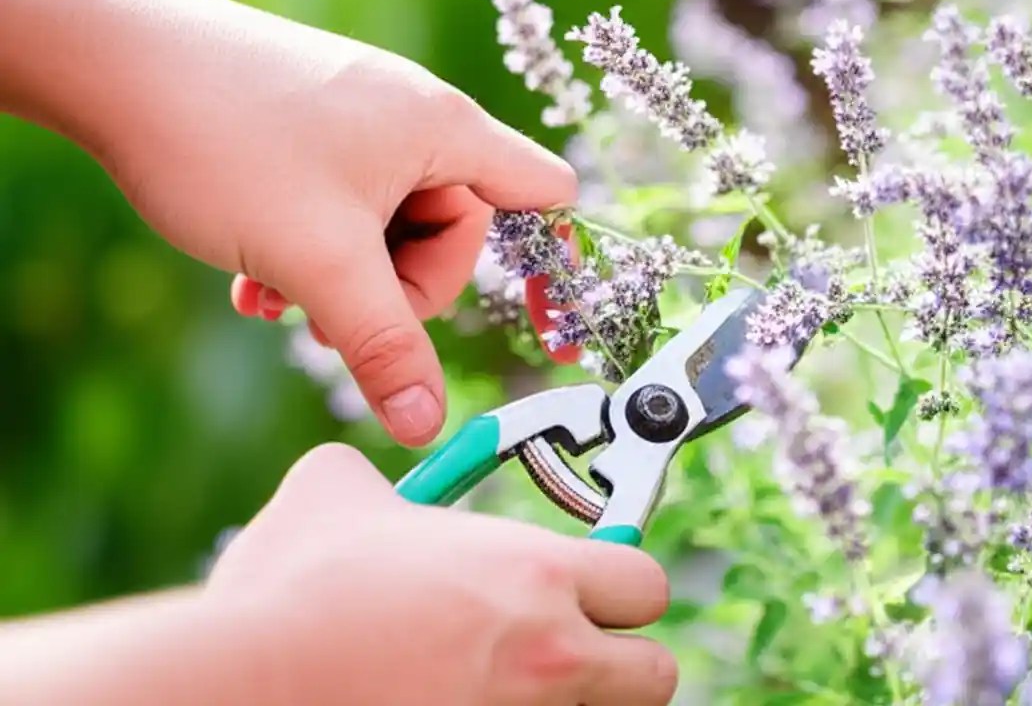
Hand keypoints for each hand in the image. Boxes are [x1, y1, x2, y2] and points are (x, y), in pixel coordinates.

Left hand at [0, 0, 576, 446]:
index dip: (543, 254)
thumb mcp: (319, 263)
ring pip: (387, 227)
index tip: (523, 311)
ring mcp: (358, 120)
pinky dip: (310, 250)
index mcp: (443, 132)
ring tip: (280, 295)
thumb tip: (428, 425)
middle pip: (452, 231)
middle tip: (335, 313)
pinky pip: (341, 207)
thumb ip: (384, 347)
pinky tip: (256, 281)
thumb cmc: (227, 142)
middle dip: (396, 287)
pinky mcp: (310, 129)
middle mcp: (411, 118)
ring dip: (342, 277)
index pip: (540, 189)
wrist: (111, 63)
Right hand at [204, 444, 677, 704]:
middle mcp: (549, 655)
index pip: (646, 584)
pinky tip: (463, 705)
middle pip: (657, 674)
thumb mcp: (336, 492)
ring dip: (572, 703)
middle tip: (569, 654)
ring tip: (509, 687)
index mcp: (533, 575)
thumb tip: (368, 480)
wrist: (244, 680)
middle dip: (623, 664)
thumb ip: (379, 478)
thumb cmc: (291, 589)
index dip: (620, 587)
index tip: (589, 592)